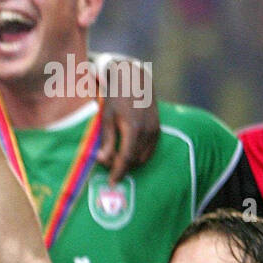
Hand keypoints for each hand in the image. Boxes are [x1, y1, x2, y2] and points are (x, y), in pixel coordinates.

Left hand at [95, 55, 157, 183]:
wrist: (134, 79)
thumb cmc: (115, 97)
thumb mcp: (105, 117)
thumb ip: (106, 140)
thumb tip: (103, 160)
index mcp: (133, 128)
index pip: (126, 158)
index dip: (118, 172)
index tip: (111, 182)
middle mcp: (147, 131)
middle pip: (134, 160)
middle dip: (120, 166)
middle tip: (106, 163)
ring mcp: (155, 130)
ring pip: (142, 156)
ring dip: (129, 161)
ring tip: (114, 155)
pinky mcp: (158, 129)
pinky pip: (149, 150)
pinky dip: (138, 155)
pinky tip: (126, 150)